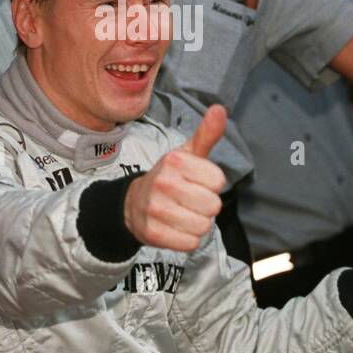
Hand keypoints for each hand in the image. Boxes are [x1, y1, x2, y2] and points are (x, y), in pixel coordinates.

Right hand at [123, 105, 226, 251]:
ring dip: (197, 223)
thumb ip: (207, 134)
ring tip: (182, 214)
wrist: (133, 204)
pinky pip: (190, 243)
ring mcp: (156, 209)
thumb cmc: (169, 177)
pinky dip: (187, 239)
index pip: (218, 181)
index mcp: (175, 161)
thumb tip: (220, 108)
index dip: (211, 184)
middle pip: (213, 206)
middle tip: (189, 200)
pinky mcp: (152, 233)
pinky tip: (175, 227)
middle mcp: (164, 183)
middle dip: (205, 206)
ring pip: (203, 226)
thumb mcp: (187, 154)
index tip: (196, 181)